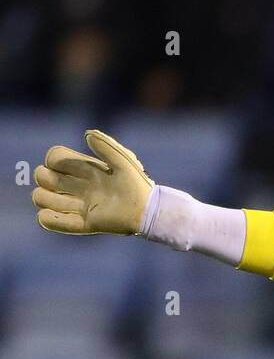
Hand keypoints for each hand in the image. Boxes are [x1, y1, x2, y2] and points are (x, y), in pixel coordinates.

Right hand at [33, 130, 153, 235]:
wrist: (148, 210)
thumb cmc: (137, 183)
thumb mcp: (123, 159)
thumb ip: (106, 145)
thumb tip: (86, 135)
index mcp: (84, 168)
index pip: (53, 158)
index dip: (54, 160)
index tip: (71, 166)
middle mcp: (78, 186)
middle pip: (42, 176)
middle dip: (46, 178)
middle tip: (68, 186)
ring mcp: (79, 205)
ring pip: (40, 198)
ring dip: (46, 198)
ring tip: (69, 204)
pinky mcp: (84, 224)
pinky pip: (50, 222)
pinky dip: (48, 219)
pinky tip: (63, 216)